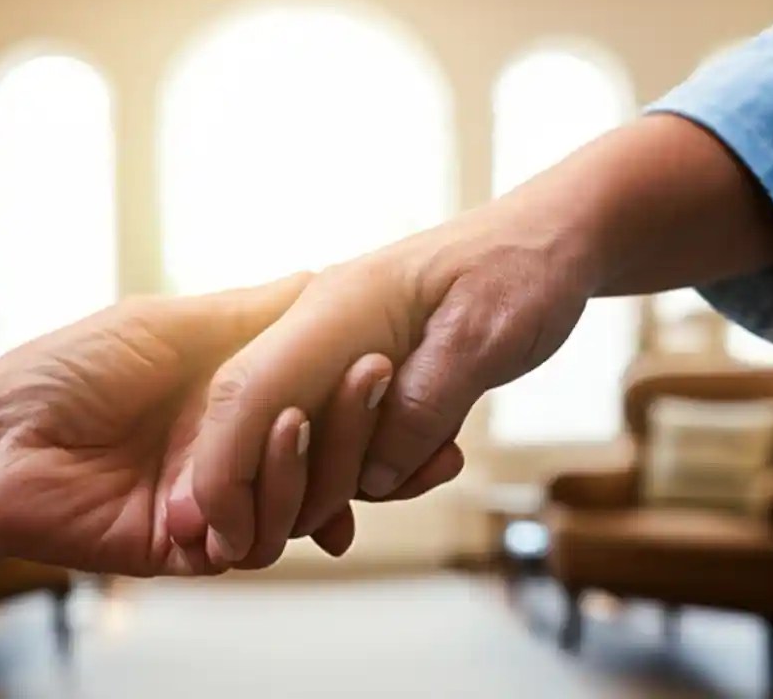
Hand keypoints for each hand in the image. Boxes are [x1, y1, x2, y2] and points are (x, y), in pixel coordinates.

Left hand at [0, 275, 398, 575]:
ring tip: (297, 417)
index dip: (366, 393)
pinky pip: (249, 544)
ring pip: (298, 504)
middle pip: (326, 458)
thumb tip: (318, 278)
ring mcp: (213, 504)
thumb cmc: (68, 371)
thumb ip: (249, 316)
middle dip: (359, 427)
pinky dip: (261, 512)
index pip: (321, 404)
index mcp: (233, 401)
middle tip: (375, 380)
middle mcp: (232, 454)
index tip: (405, 364)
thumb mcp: (170, 325)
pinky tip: (250, 472)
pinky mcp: (187, 549)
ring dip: (309, 463)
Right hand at [175, 194, 598, 566]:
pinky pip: (340, 432)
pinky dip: (369, 466)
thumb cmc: (522, 270)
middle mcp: (320, 328)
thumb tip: (373, 479)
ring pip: (294, 433)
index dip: (222, 465)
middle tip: (298, 533)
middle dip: (261, 482)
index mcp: (336, 309)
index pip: (248, 391)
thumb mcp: (485, 336)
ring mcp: (337, 348)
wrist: (550, 238)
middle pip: (251, 416)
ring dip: (335, 477)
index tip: (221, 527)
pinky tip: (424, 467)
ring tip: (413, 477)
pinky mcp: (359, 369)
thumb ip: (422, 408)